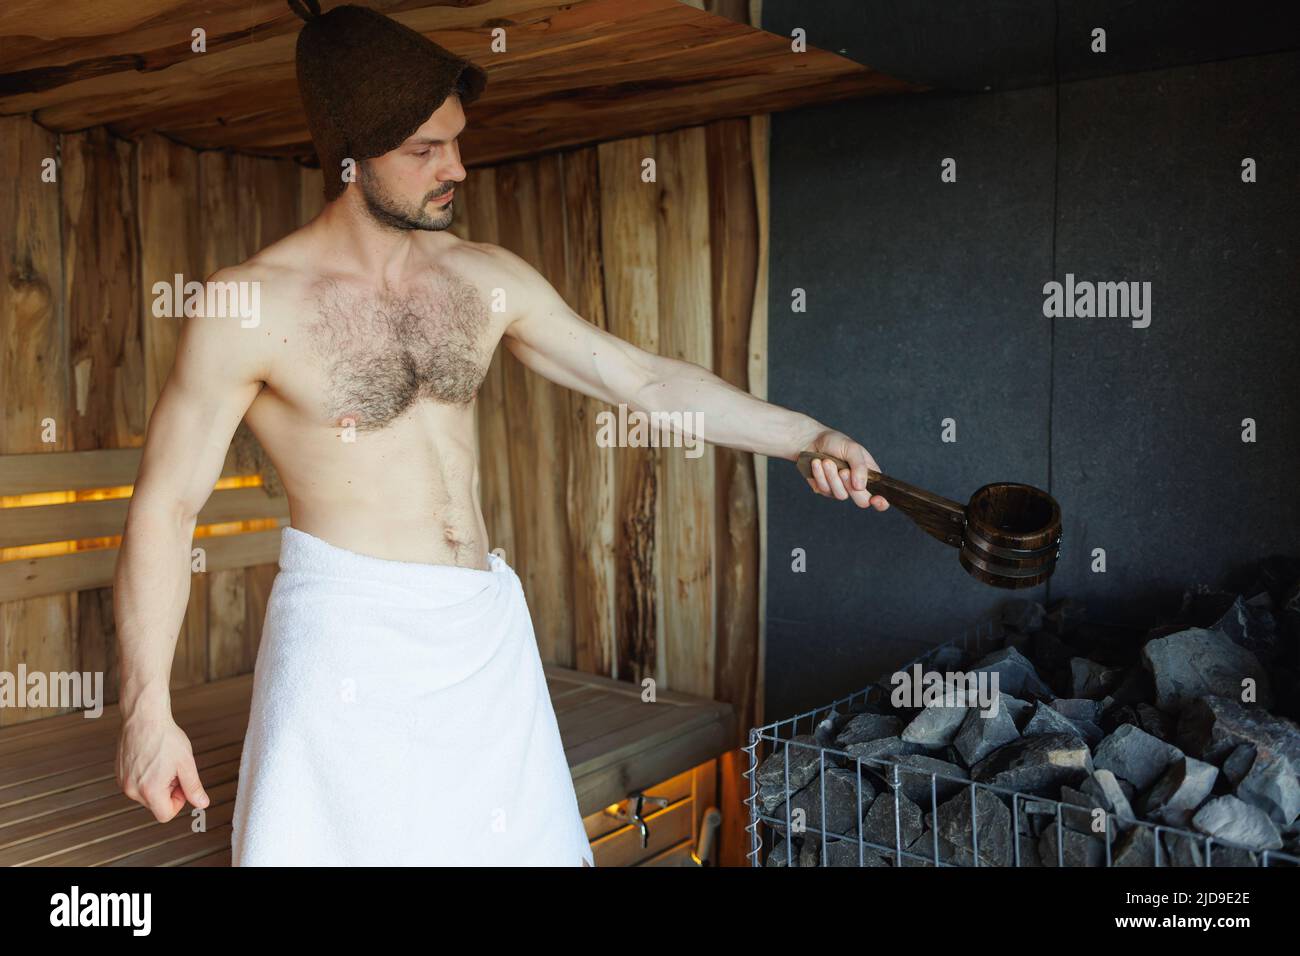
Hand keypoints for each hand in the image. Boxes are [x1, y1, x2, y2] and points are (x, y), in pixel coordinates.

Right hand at [116, 705, 209, 822]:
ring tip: (162, 761)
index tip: (181, 784)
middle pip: (156, 804)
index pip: (165, 815)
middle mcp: (131, 790)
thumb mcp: (186, 764)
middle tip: (173, 768)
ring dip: (157, 783)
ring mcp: (123, 781)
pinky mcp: (118, 773)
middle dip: (168, 790)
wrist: (144, 717)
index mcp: (149, 791)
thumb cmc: (165, 737)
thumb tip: (202, 803)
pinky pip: (135, 783)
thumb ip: (193, 787)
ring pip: (145, 794)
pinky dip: (146, 776)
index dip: (178, 802)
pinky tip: (152, 758)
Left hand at [803, 431, 889, 510]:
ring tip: (826, 461)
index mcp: (869, 475)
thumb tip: (861, 486)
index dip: (881, 502)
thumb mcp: (853, 448)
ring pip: (841, 495)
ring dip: (832, 477)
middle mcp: (857, 485)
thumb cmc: (836, 442)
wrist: (812, 440)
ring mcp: (841, 489)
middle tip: (843, 471)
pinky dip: (820, 475)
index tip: (875, 499)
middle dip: (850, 485)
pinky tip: (817, 463)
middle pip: (861, 501)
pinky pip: (825, 490)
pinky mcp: (825, 490)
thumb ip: (860, 466)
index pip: (881, 496)